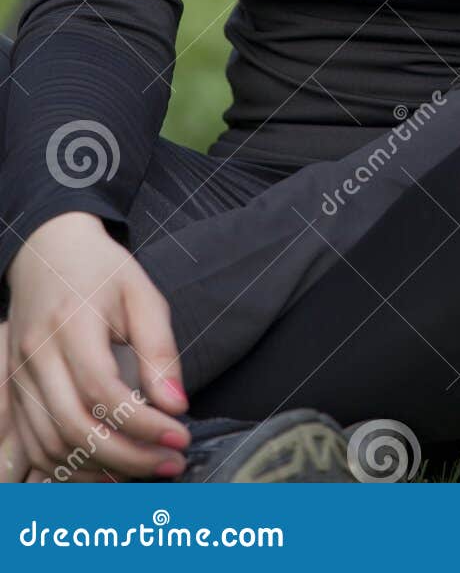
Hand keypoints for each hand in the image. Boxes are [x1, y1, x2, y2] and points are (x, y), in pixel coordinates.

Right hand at [5, 215, 192, 479]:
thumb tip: (176, 406)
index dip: (143, 424)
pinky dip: (69, 467)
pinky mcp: (15, 391)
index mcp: (72, 324)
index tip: (180, 437)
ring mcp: (21, 377)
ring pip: (50, 445)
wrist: (49, 252)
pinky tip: (107, 467)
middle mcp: (38, 355)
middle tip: (170, 464)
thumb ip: (159, 350)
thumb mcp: (142, 295)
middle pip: (74, 428)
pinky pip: (35, 445)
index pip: (104, 392)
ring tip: (145, 468)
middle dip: (127, 457)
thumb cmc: (102, 271)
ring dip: (99, 469)